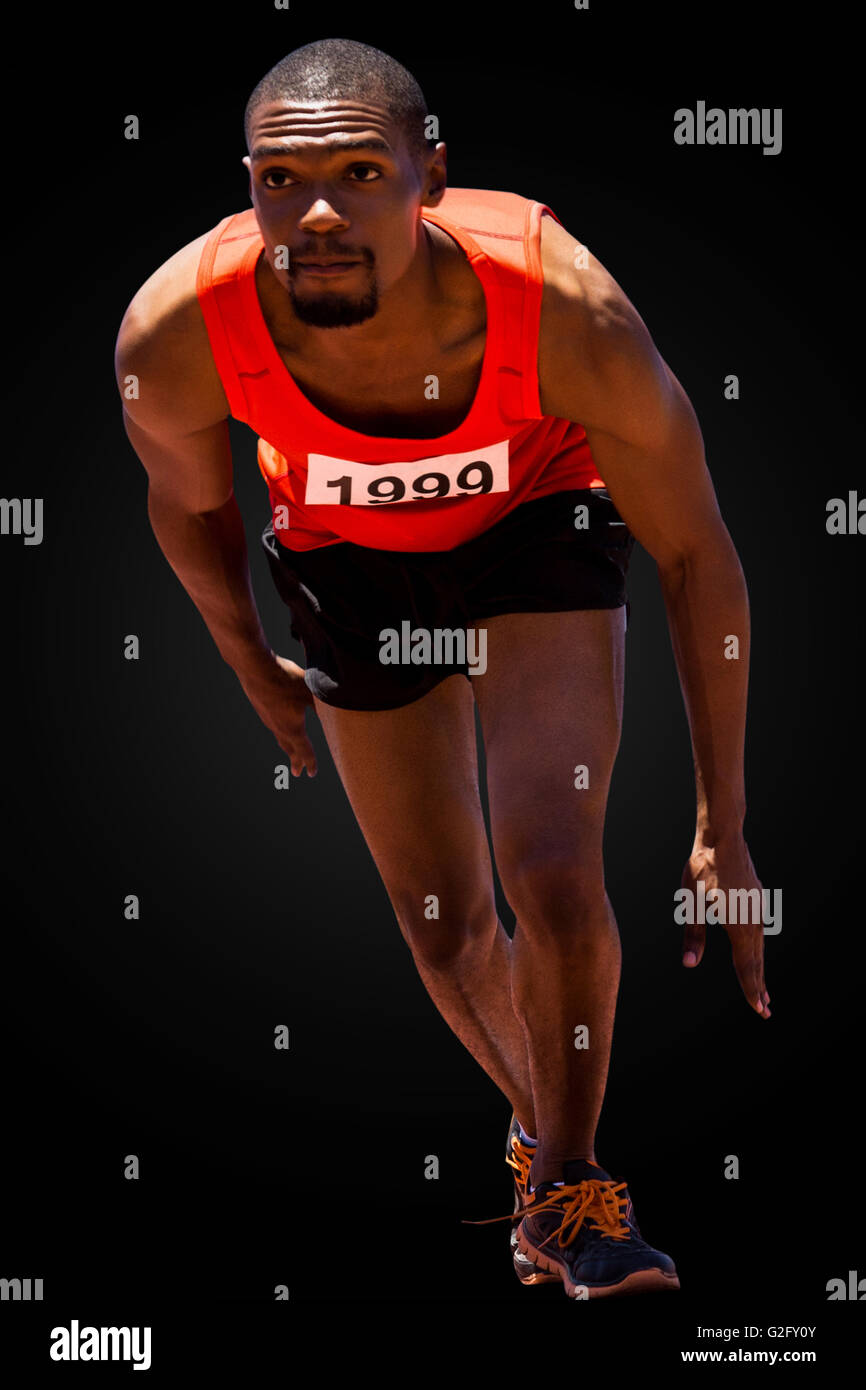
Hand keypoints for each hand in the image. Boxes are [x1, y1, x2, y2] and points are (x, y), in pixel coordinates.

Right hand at [236, 650, 317, 776]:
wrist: (253, 667)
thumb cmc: (284, 679)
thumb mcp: (310, 691)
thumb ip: (324, 705)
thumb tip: (340, 711)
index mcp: (292, 728)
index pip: (304, 751)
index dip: (310, 762)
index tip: (311, 774)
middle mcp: (278, 727)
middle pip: (289, 748)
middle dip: (296, 760)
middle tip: (298, 772)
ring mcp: (267, 718)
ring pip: (279, 736)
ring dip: (287, 746)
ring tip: (289, 751)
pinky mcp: (260, 708)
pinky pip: (272, 725)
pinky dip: (280, 732)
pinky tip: (280, 725)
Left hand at [680, 836, 770, 1018]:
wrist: (723, 837)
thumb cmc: (703, 869)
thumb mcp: (691, 903)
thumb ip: (692, 935)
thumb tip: (689, 963)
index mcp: (739, 925)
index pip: (746, 966)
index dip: (751, 990)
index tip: (759, 1009)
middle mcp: (753, 920)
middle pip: (756, 960)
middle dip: (759, 986)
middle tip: (765, 1010)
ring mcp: (757, 908)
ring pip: (759, 946)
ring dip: (760, 968)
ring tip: (763, 988)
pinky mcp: (756, 898)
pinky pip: (759, 930)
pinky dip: (758, 947)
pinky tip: (754, 950)